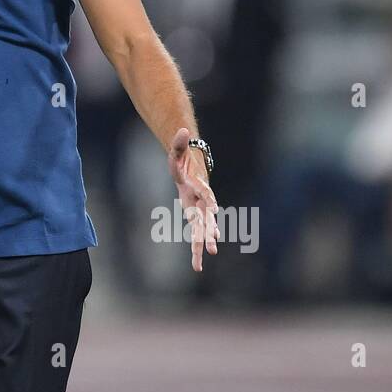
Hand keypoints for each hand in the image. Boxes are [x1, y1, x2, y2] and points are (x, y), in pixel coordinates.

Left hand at [170, 127, 219, 271]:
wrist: (191, 172)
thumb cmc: (182, 162)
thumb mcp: (177, 153)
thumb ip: (179, 143)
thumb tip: (182, 129)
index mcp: (198, 186)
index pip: (206, 193)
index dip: (209, 200)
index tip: (214, 209)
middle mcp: (202, 201)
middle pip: (207, 217)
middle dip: (209, 230)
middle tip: (213, 243)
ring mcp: (199, 211)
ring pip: (204, 229)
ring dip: (205, 242)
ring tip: (208, 255)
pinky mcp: (194, 218)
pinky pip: (196, 234)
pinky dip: (198, 246)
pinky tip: (199, 261)